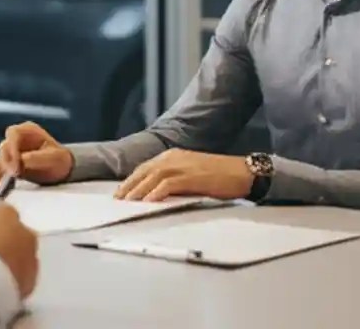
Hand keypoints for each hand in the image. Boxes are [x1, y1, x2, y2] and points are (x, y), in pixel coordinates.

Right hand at [0, 122, 73, 189]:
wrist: (62, 170)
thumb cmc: (60, 159)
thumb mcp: (53, 157)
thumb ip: (37, 157)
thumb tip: (21, 160)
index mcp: (27, 130)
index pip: (13, 134)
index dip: (12, 148)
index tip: (16, 164)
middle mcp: (16, 139)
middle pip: (3, 148)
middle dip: (4, 162)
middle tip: (9, 176)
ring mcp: (11, 152)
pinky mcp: (8, 165)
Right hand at [0, 202, 38, 298]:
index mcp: (6, 215)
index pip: (0, 210)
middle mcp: (25, 233)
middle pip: (15, 232)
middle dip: (2, 239)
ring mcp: (31, 259)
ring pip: (21, 256)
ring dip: (9, 260)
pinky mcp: (31, 282)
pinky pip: (21, 277)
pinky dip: (11, 279)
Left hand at [114, 148, 252, 201]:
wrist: (242, 172)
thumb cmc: (220, 175)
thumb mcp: (191, 172)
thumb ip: (174, 178)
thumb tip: (156, 193)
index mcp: (174, 155)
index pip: (146, 167)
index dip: (132, 179)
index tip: (121, 192)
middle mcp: (174, 157)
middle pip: (145, 170)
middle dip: (129, 185)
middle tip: (117, 200)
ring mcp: (183, 166)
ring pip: (153, 177)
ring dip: (138, 190)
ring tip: (127, 203)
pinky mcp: (192, 177)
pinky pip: (168, 185)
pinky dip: (156, 193)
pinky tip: (148, 203)